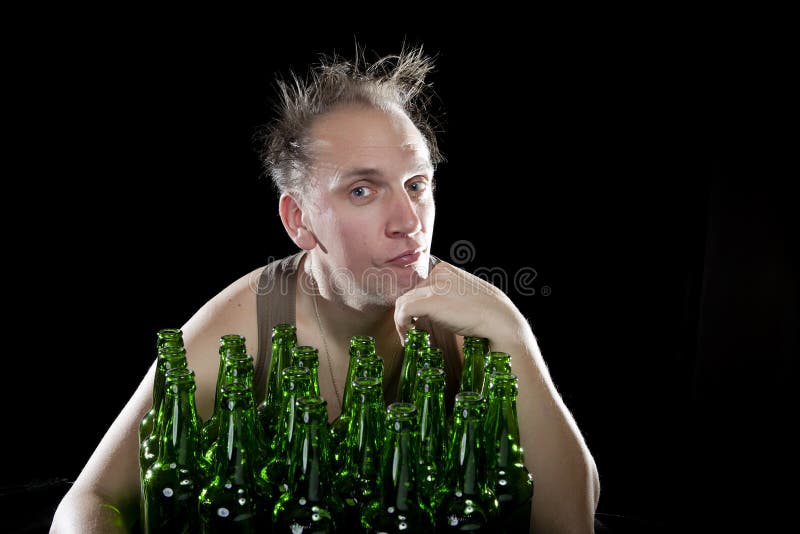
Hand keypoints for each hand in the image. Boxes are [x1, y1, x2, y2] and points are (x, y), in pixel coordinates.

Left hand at [394, 260, 527, 344]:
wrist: (499, 320)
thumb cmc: (487, 313)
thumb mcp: (464, 295)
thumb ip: (448, 295)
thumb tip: (435, 308)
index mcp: (445, 269)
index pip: (419, 287)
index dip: (415, 305)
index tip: (416, 321)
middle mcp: (437, 273)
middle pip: (410, 295)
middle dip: (407, 314)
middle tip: (411, 331)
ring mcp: (434, 286)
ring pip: (403, 303)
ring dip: (401, 321)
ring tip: (408, 336)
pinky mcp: (431, 302)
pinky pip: (404, 311)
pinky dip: (401, 325)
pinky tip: (408, 335)